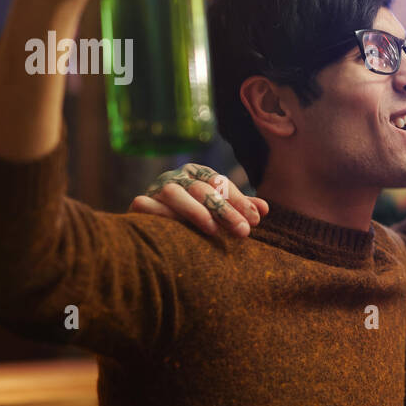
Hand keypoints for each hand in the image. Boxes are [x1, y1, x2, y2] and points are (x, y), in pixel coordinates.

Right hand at [129, 164, 268, 236]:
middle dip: (225, 210)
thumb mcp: (218, 211)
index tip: (256, 220)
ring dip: (194, 211)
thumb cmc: (192, 218)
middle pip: (202, 189)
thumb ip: (239, 208)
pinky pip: (145, 205)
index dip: (239, 201)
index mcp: (197, 174)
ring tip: (212, 230)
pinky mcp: (139, 204)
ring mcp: (156, 189)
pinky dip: (158, 214)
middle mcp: (177, 177)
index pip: (220, 182)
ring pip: (174, 193)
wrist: (152, 231)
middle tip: (243, 231)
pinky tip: (174, 229)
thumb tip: (266, 209)